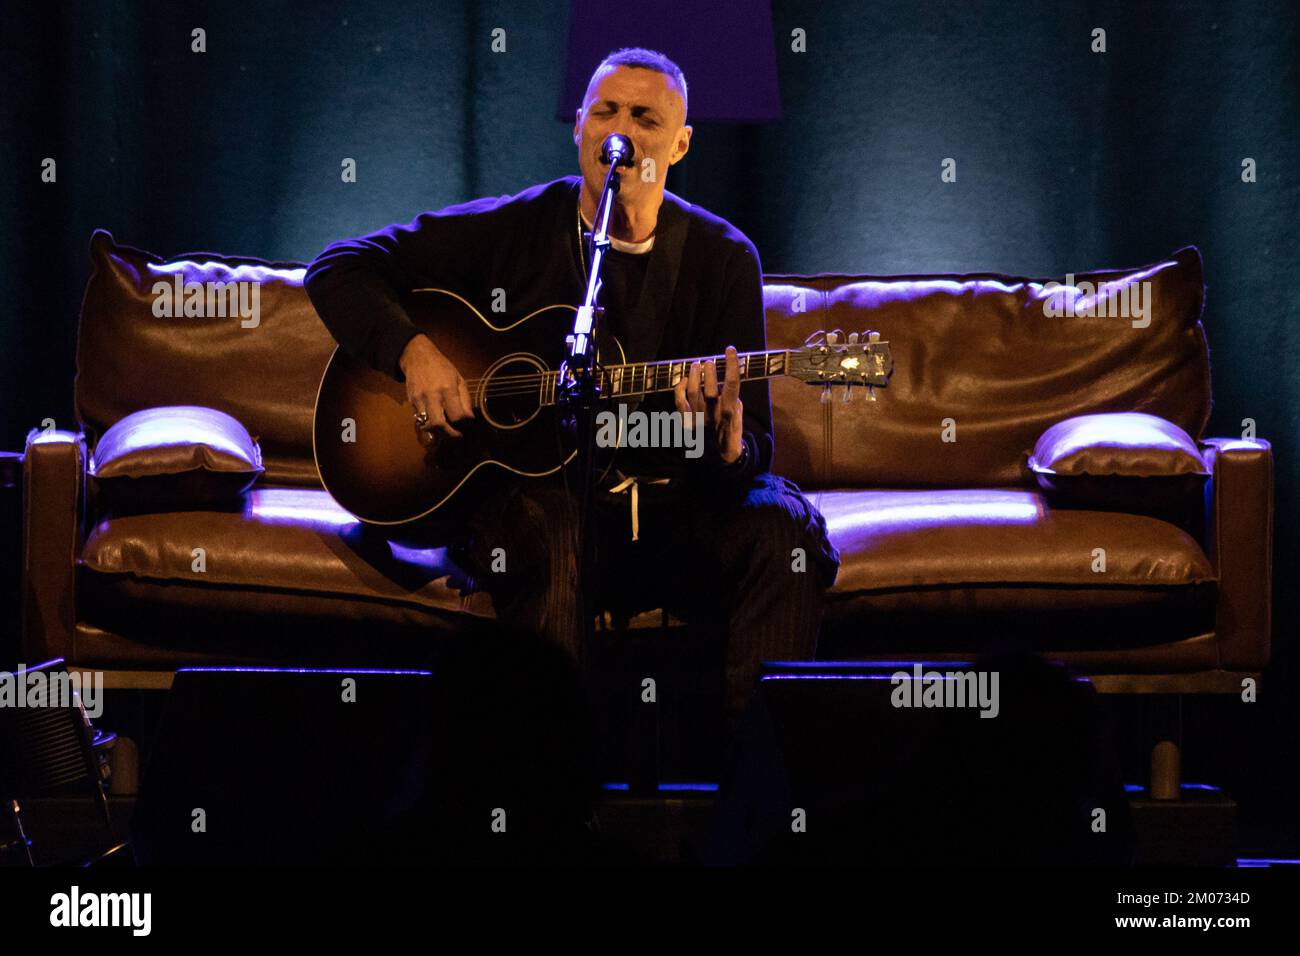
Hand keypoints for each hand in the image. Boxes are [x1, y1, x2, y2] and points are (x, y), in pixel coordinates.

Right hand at [399, 334, 474, 438]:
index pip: (456, 415)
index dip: (463, 424)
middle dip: (449, 434)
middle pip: (439, 424)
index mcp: (447, 389)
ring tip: (446, 431)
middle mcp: (432, 395)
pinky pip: (420, 419)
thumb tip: (470, 418)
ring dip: (437, 432)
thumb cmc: (442, 367)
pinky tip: (436, 423)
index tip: (466, 425)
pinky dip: (428, 424)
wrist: (417, 357)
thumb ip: (465, 399)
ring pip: (427, 425)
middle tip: (456, 436)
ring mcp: (419, 400)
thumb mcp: (459, 379)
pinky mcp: (411, 402)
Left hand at [674, 345, 743, 463]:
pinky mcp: (686, 424)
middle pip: (710, 387)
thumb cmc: (730, 432)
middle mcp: (714, 415)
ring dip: (694, 374)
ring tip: (696, 365)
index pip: (733, 383)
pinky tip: (684, 380)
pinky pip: (679, 401)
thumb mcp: (738, 415)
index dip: (731, 364)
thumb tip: (726, 380)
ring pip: (693, 391)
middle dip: (709, 370)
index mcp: (730, 411)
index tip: (730, 350)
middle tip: (708, 361)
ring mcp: (698, 419)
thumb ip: (733, 398)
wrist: (719, 457)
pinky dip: (680, 387)